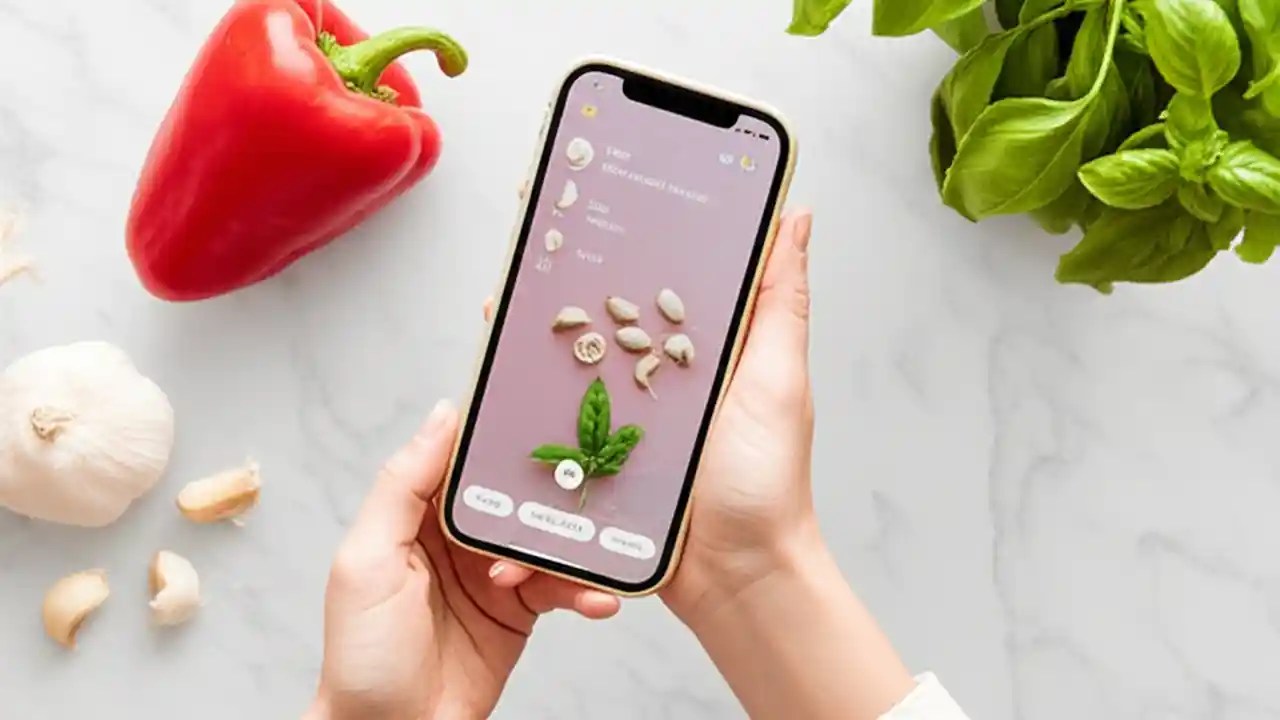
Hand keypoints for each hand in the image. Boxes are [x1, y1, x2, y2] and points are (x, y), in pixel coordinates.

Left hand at [308, 401, 619, 719]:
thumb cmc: (363, 659)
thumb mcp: (368, 561)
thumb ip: (401, 486)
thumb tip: (440, 417)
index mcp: (414, 516)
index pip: (462, 459)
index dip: (497, 437)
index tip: (538, 414)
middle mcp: (455, 538)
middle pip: (514, 495)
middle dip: (549, 492)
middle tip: (586, 484)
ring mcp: (491, 573)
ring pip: (545, 539)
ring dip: (570, 548)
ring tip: (587, 562)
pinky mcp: (520, 610)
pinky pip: (561, 586)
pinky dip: (584, 590)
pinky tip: (598, 597)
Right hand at [478, 209, 816, 623]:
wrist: (736, 579)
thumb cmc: (766, 483)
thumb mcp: (778, 378)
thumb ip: (779, 300)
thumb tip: (796, 215)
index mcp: (697, 351)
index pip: (654, 279)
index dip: (624, 239)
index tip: (588, 194)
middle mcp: (655, 381)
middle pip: (597, 320)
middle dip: (558, 284)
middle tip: (524, 249)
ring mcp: (620, 424)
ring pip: (563, 373)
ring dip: (527, 346)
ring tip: (495, 313)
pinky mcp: (593, 467)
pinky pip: (550, 434)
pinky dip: (521, 416)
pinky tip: (493, 396)